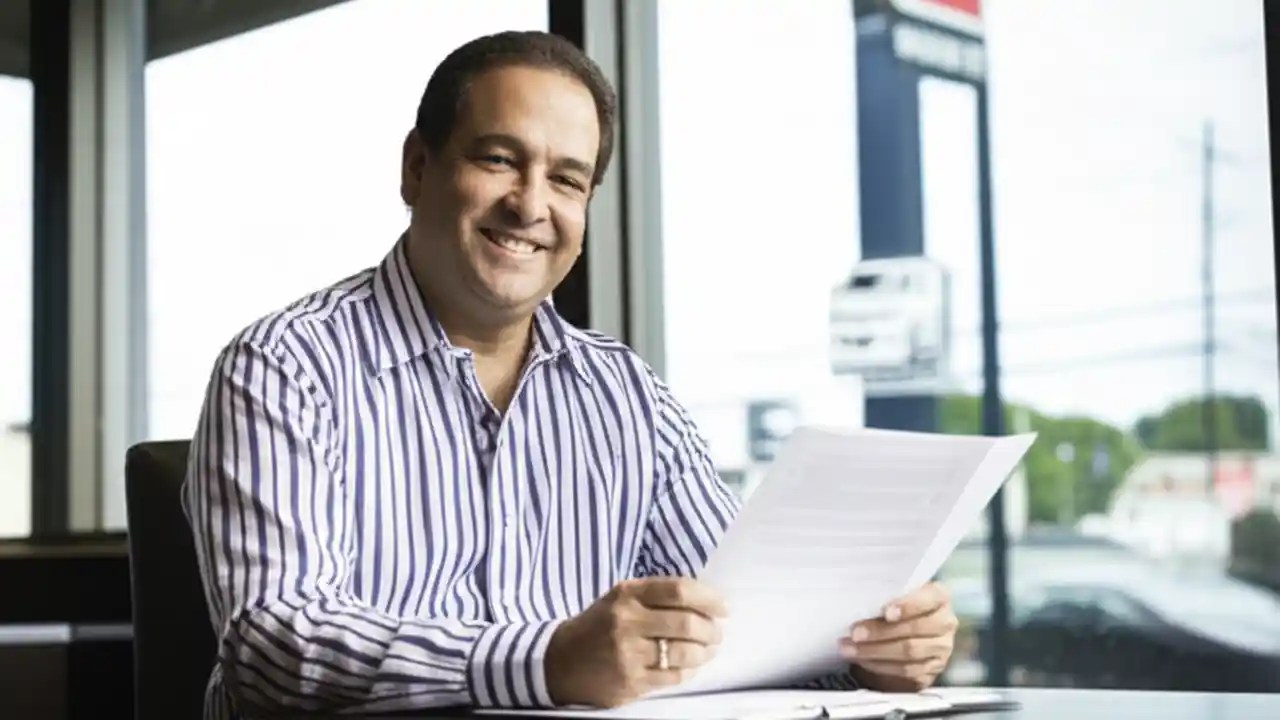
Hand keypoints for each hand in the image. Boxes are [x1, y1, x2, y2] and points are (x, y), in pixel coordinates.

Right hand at [545, 577, 727, 707]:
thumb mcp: (620, 599)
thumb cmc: (599, 625)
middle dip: (710, 630)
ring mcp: (629, 654)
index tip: (723, 607)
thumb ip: (656, 596)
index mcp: (627, 594)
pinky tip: (689, 666)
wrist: (560, 661)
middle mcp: (627, 621)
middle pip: (686, 623)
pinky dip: (688, 671)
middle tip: (717, 633)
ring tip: (707, 650)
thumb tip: (705, 602)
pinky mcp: (631, 682)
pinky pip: (673, 677)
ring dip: (704, 652)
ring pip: (683, 653)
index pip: (678, 591)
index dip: (708, 598)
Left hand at [840, 581, 956, 691]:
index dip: (908, 605)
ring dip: (875, 652)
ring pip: (910, 653)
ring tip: (850, 648)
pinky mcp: (932, 670)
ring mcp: (941, 649)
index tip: (886, 612)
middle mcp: (946, 622)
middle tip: (855, 633)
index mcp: (939, 597)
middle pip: (916, 629)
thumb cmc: (896, 606)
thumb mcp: (893, 595)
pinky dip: (880, 666)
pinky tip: (863, 660)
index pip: (930, 598)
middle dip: (881, 632)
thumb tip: (859, 603)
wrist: (905, 631)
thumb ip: (884, 596)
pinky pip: (907, 672)